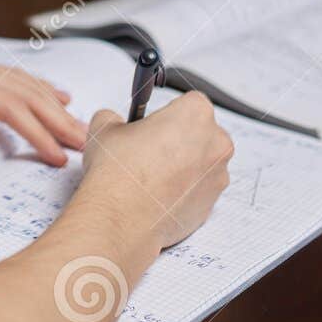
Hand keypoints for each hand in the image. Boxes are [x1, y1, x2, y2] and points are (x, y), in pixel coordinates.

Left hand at [0, 26, 87, 165]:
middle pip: (27, 96)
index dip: (37, 133)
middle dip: (59, 121)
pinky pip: (14, 77)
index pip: (10, 110)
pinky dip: (39, 87)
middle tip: (88, 145)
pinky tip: (55, 95)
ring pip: (25, 84)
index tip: (57, 156)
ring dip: (55, 106)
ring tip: (81, 126)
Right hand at [78, 92, 233, 250]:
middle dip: (179, 139)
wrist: (120, 219)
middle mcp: (215, 144)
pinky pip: (198, 190)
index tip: (154, 124)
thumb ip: (115, 117)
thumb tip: (114, 122)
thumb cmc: (119, 173)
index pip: (189, 103)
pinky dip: (183, 191)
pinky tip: (156, 196)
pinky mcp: (211, 206)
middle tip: (149, 150)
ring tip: (150, 177)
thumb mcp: (104, 128)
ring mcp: (217, 177)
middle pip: (201, 133)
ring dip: (183, 166)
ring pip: (201, 163)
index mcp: (196, 114)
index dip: (168, 113)